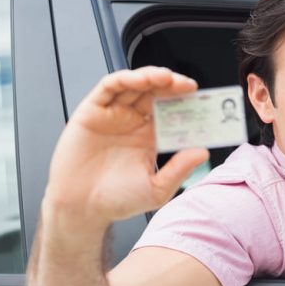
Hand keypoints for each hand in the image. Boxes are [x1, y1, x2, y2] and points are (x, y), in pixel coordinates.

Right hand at [45, 66, 208, 223]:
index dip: (185, 102)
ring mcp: (113, 115)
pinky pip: (109, 87)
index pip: (172, 110)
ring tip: (166, 78)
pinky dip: (125, 79)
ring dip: (151, 76)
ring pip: (135, 85)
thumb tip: (203, 152)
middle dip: (172, 85)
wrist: (82, 209)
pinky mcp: (92, 111)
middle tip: (186, 85)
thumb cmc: (116, 200)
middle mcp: (133, 122)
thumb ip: (179, 170)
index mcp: (150, 136)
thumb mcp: (156, 189)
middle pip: (156, 92)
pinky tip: (140, 80)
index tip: (201, 100)